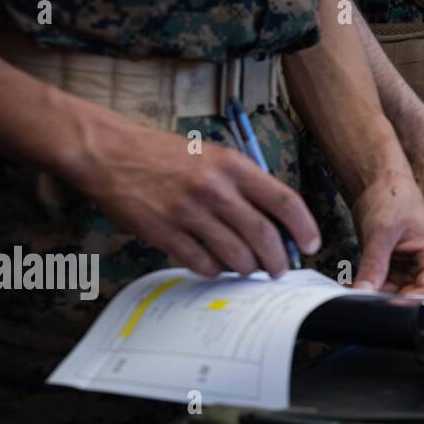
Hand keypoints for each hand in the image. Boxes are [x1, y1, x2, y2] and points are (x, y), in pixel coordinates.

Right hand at [70, 120, 320, 278]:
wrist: (111, 153)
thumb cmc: (166, 155)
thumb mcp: (214, 156)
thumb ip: (244, 184)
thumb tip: (273, 221)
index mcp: (234, 166)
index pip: (284, 201)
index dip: (304, 227)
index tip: (312, 244)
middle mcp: (216, 189)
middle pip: (264, 235)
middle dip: (278, 259)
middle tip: (279, 269)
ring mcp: (189, 212)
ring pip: (235, 255)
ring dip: (247, 269)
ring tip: (248, 269)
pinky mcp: (164, 232)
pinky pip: (201, 263)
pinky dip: (213, 270)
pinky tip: (214, 266)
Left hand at [347, 155, 423, 293]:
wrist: (379, 182)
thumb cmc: (393, 195)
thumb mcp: (381, 234)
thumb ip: (373, 267)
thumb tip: (364, 292)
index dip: (407, 304)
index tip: (384, 309)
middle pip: (409, 296)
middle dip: (387, 301)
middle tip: (364, 302)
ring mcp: (407, 266)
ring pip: (393, 293)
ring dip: (375, 295)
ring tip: (357, 291)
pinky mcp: (392, 266)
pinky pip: (381, 285)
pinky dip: (368, 286)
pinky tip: (356, 284)